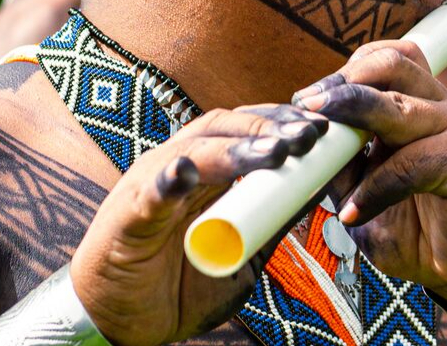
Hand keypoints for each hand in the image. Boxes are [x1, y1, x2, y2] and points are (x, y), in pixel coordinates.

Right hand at [69, 104, 328, 345]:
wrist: (121, 323)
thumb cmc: (177, 283)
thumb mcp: (242, 252)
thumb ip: (272, 223)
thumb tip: (317, 192)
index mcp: (205, 170)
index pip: (247, 127)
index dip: (285, 122)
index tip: (325, 128)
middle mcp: (177, 166)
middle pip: (225, 128)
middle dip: (271, 128)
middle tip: (311, 136)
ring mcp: (149, 187)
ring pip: (194, 152)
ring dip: (237, 150)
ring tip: (276, 152)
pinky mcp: (125, 218)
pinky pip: (149, 195)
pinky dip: (167, 181)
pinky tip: (185, 172)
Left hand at [293, 40, 446, 326]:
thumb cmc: (428, 230)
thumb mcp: (371, 196)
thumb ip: (346, 170)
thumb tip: (309, 152)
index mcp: (420, 108)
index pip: (385, 60)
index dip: (342, 73)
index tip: (303, 104)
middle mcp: (440, 110)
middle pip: (392, 64)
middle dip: (342, 83)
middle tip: (307, 107)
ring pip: (398, 106)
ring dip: (352, 116)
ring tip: (319, 143)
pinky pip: (409, 164)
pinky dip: (373, 189)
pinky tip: (353, 214)